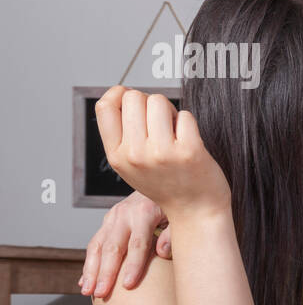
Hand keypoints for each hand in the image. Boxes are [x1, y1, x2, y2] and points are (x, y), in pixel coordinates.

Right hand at [80, 191, 172, 297]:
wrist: (158, 184)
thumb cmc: (173, 205)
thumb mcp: (179, 216)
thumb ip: (172, 234)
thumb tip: (162, 253)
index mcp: (144, 213)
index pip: (138, 244)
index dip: (133, 266)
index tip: (127, 285)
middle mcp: (124, 214)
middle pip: (112, 247)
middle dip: (105, 273)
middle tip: (101, 293)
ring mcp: (112, 217)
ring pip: (97, 246)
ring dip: (90, 270)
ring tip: (87, 291)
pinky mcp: (107, 222)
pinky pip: (94, 244)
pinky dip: (89, 264)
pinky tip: (84, 281)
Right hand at [94, 86, 230, 227]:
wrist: (196, 211)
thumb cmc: (167, 183)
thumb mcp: (131, 165)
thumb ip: (122, 135)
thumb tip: (121, 93)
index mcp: (117, 156)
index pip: (104, 107)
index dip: (119, 93)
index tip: (130, 95)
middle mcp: (135, 154)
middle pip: (134, 97)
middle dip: (149, 102)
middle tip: (160, 123)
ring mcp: (161, 152)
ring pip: (159, 101)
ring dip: (170, 111)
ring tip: (174, 132)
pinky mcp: (188, 151)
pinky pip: (185, 115)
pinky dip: (188, 123)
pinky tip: (188, 141)